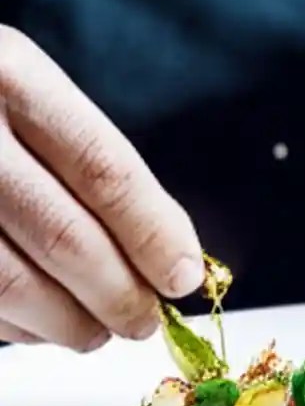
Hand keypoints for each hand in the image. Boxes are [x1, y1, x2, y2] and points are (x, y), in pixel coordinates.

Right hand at [0, 26, 203, 350]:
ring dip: (68, 322)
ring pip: (10, 280)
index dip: (153, 234)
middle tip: (145, 321)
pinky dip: (15, 324)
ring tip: (97, 332)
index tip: (185, 279)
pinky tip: (38, 325)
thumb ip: (94, 168)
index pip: (104, 169)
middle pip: (63, 234)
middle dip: (118, 294)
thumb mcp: (29, 99)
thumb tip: (172, 261)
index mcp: (11, 73)